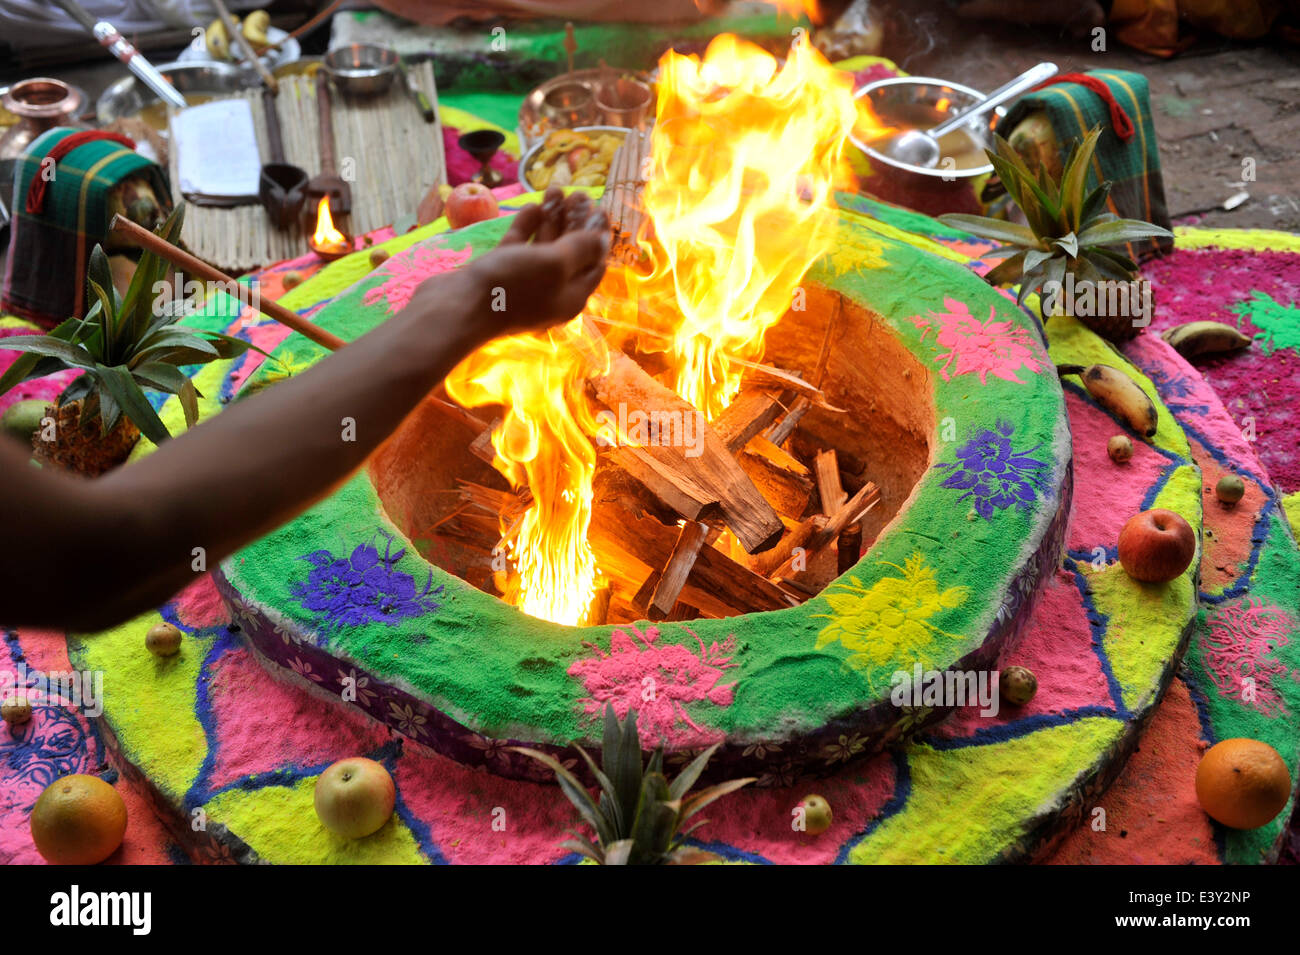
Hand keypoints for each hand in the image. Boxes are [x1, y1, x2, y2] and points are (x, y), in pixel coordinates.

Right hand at [463, 187, 609, 336]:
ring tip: (555, 189)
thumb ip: (582, 249)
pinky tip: (532, 206)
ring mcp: (524, 283)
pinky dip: (528, 227)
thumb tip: (604, 239)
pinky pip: (520, 247)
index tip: (600, 208)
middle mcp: (550, 291)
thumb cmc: (512, 286)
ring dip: (552, 218)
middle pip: (570, 252)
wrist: (457, 307)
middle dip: (575, 222)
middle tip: (578, 193)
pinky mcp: (500, 273)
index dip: (598, 236)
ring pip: (544, 246)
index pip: (594, 263)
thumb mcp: (556, 264)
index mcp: (571, 296)